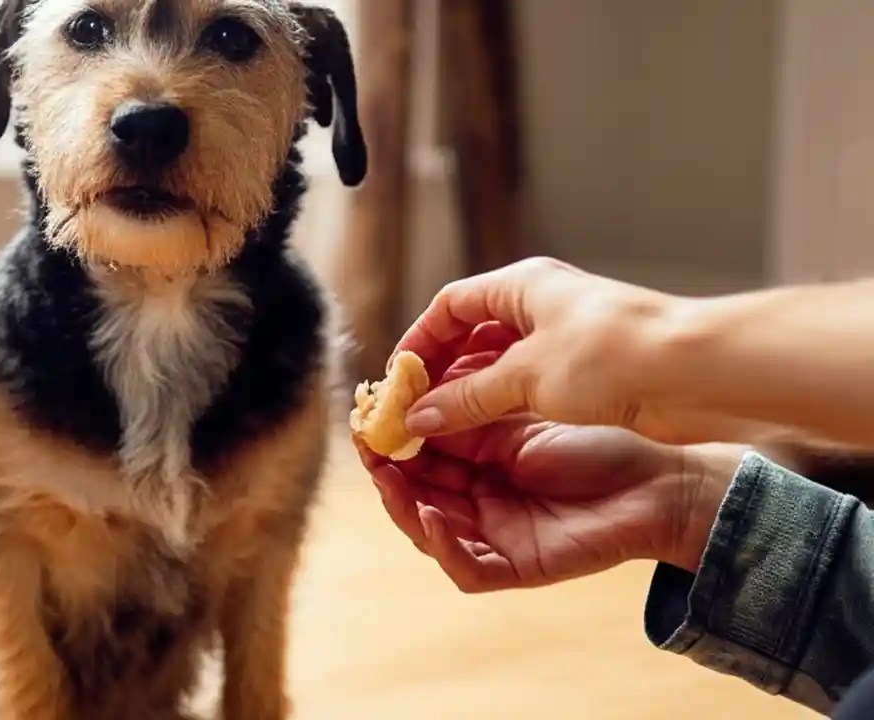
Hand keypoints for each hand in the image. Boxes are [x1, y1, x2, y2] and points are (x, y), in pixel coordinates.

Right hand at [357, 418, 744, 591]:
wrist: (659, 481)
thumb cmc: (599, 441)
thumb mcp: (522, 419)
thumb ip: (469, 419)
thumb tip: (411, 408)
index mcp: (478, 464)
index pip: (421, 453)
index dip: (393, 436)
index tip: (370, 412)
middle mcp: (479, 502)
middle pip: (415, 492)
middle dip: (387, 468)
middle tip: (367, 444)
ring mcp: (495, 537)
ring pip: (428, 530)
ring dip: (401, 503)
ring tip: (386, 475)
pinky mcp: (516, 566)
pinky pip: (466, 567)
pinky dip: (444, 544)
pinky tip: (431, 516)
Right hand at [396, 257, 766, 444]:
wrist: (698, 373)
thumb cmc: (615, 353)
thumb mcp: (527, 375)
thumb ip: (468, 396)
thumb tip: (418, 415)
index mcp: (521, 287)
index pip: (450, 307)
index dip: (419, 341)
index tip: (399, 380)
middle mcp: (539, 309)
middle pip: (469, 338)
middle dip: (438, 376)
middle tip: (412, 413)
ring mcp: (562, 344)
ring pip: (496, 369)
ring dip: (466, 397)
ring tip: (438, 430)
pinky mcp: (584, 378)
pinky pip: (523, 391)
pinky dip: (497, 410)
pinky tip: (482, 437)